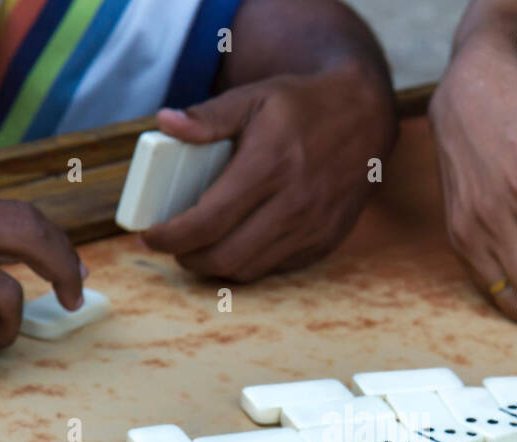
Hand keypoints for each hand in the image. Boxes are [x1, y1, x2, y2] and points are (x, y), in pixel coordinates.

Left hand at [141, 63, 396, 281]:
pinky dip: (248, 263)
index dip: (171, 237)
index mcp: (269, 166)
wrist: (366, 117)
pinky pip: (276, 268)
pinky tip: (237, 244)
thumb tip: (166, 124)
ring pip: (249, 269)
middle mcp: (293, 203)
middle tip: (173, 245)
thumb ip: (209, 116)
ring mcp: (311, 228)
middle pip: (225, 256)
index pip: (208, 221)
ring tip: (200, 248)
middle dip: (188, 258)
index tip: (150, 236)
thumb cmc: (303, 106)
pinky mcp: (323, 242)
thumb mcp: (254, 97)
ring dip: (215, 266)